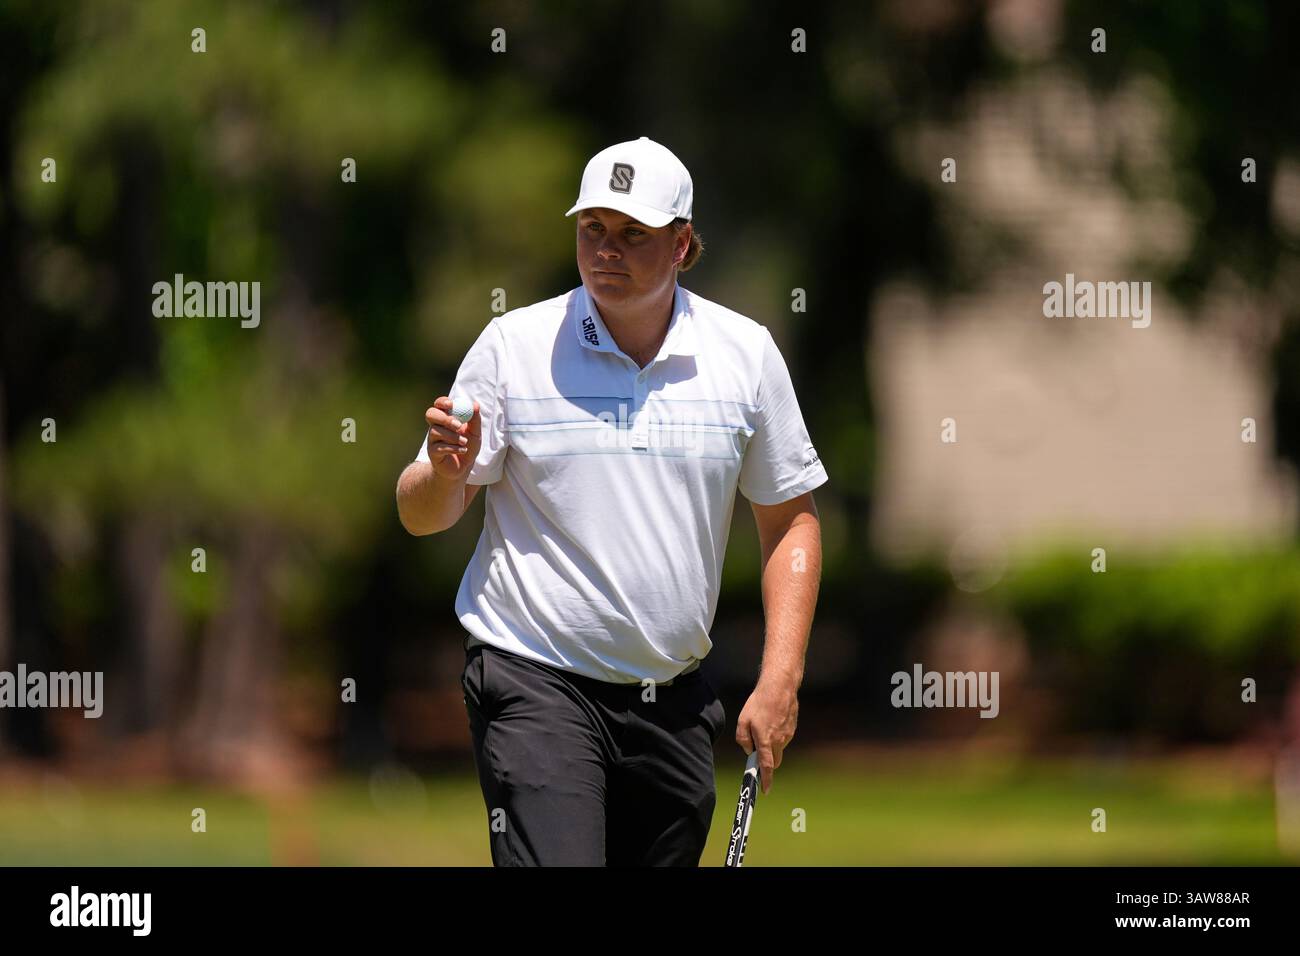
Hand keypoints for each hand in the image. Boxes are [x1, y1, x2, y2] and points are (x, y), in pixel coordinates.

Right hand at [424, 397, 480, 479]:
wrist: (463, 467)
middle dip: (444, 418)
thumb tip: (475, 404)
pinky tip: (463, 450)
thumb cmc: (468, 447)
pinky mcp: (433, 452)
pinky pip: (439, 447)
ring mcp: (432, 439)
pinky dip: (453, 448)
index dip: (442, 402)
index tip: (451, 404)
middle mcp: (436, 426)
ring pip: (435, 431)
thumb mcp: (475, 433)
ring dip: (453, 437)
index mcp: (446, 418)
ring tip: (464, 442)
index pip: (438, 404)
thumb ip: (475, 420)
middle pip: (431, 414)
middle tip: (458, 425)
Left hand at [734, 676, 798, 794]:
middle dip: (766, 761)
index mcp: (766, 741)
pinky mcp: (792, 728)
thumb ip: (743, 739)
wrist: (779, 687)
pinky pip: (783, 738)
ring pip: (778, 748)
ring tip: (763, 724)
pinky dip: (776, 735)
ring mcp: (788, 735)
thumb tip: (748, 750)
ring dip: (771, 745)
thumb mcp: (742, 721)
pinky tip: (771, 719)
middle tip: (756, 748)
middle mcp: (779, 741)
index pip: (766, 767)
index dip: (766, 780)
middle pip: (774, 761)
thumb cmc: (759, 703)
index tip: (765, 790)